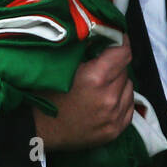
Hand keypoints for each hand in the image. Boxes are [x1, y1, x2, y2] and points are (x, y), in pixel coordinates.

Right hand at [33, 35, 134, 150]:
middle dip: (115, 66)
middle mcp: (109, 98)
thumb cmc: (45, 95)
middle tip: (99, 67)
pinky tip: (105, 100)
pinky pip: (129, 107)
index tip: (117, 41)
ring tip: (100, 86)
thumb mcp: (62, 65)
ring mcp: (114, 116)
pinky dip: (121, 100)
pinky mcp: (115, 130)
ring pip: (129, 88)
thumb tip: (103, 36)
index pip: (123, 54)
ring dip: (119, 84)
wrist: (37, 129)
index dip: (121, 44)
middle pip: (125, 71)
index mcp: (96, 78)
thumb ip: (85, 50)